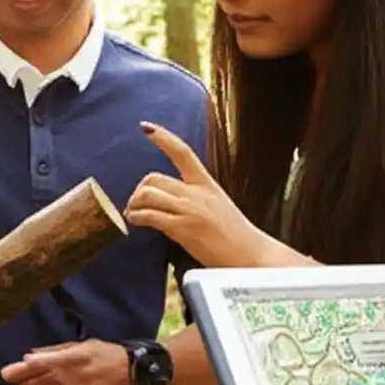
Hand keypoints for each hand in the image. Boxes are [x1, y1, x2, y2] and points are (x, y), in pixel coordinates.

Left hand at [0, 339, 133, 384]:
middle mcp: (73, 377)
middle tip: (10, 379)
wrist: (134, 374)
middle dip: (21, 382)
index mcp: (73, 358)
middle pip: (39, 383)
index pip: (42, 364)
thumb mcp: (83, 344)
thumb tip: (31, 355)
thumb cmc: (106, 354)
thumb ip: (56, 350)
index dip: (23, 368)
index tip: (7, 372)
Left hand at [124, 122, 272, 267]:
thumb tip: (172, 203)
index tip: (147, 128)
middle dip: (139, 190)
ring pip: (149, 194)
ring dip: (134, 204)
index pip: (182, 153)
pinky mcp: (183, 228)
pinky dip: (137, 217)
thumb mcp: (218, 206)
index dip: (163, 138)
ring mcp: (189, 209)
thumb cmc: (236, 236)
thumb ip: (196, 199)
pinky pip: (150, 216)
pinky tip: (136, 222)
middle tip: (135, 204)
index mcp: (207, 184)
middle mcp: (197, 193)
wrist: (251, 256)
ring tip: (133, 214)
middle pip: (155, 179)